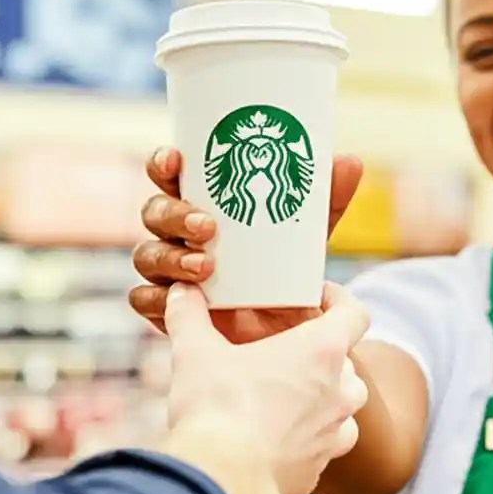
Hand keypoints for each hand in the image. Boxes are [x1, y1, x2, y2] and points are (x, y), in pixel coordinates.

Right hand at [129, 147, 363, 339]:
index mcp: (202, 202)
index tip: (177, 161)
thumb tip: (348, 162)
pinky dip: (157, 299)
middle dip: (175, 215)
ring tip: (206, 268)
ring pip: (146, 255)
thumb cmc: (290, 271)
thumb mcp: (310, 236)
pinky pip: (144, 300)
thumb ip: (326, 202)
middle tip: (208, 227)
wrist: (289, 332)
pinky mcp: (168, 310)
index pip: (169, 174)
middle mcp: (177, 234)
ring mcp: (168, 271)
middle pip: (154, 212)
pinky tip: (181, 300)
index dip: (164, 163)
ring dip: (171, 258)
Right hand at [163, 281, 369, 493]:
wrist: (222, 481)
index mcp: (321, 352)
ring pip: (344, 407)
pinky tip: (276, 437)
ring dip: (323, 398)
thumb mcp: (194, 352)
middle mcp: (339, 392)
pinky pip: (324, 446)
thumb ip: (188, 316)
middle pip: (347, 362)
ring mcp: (333, 434)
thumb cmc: (216, 409)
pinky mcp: (318, 470)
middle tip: (287, 352)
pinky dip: (309, 438)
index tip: (319, 298)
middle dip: (320, 355)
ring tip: (286, 395)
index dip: (340, 300)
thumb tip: (180, 293)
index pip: (354, 314)